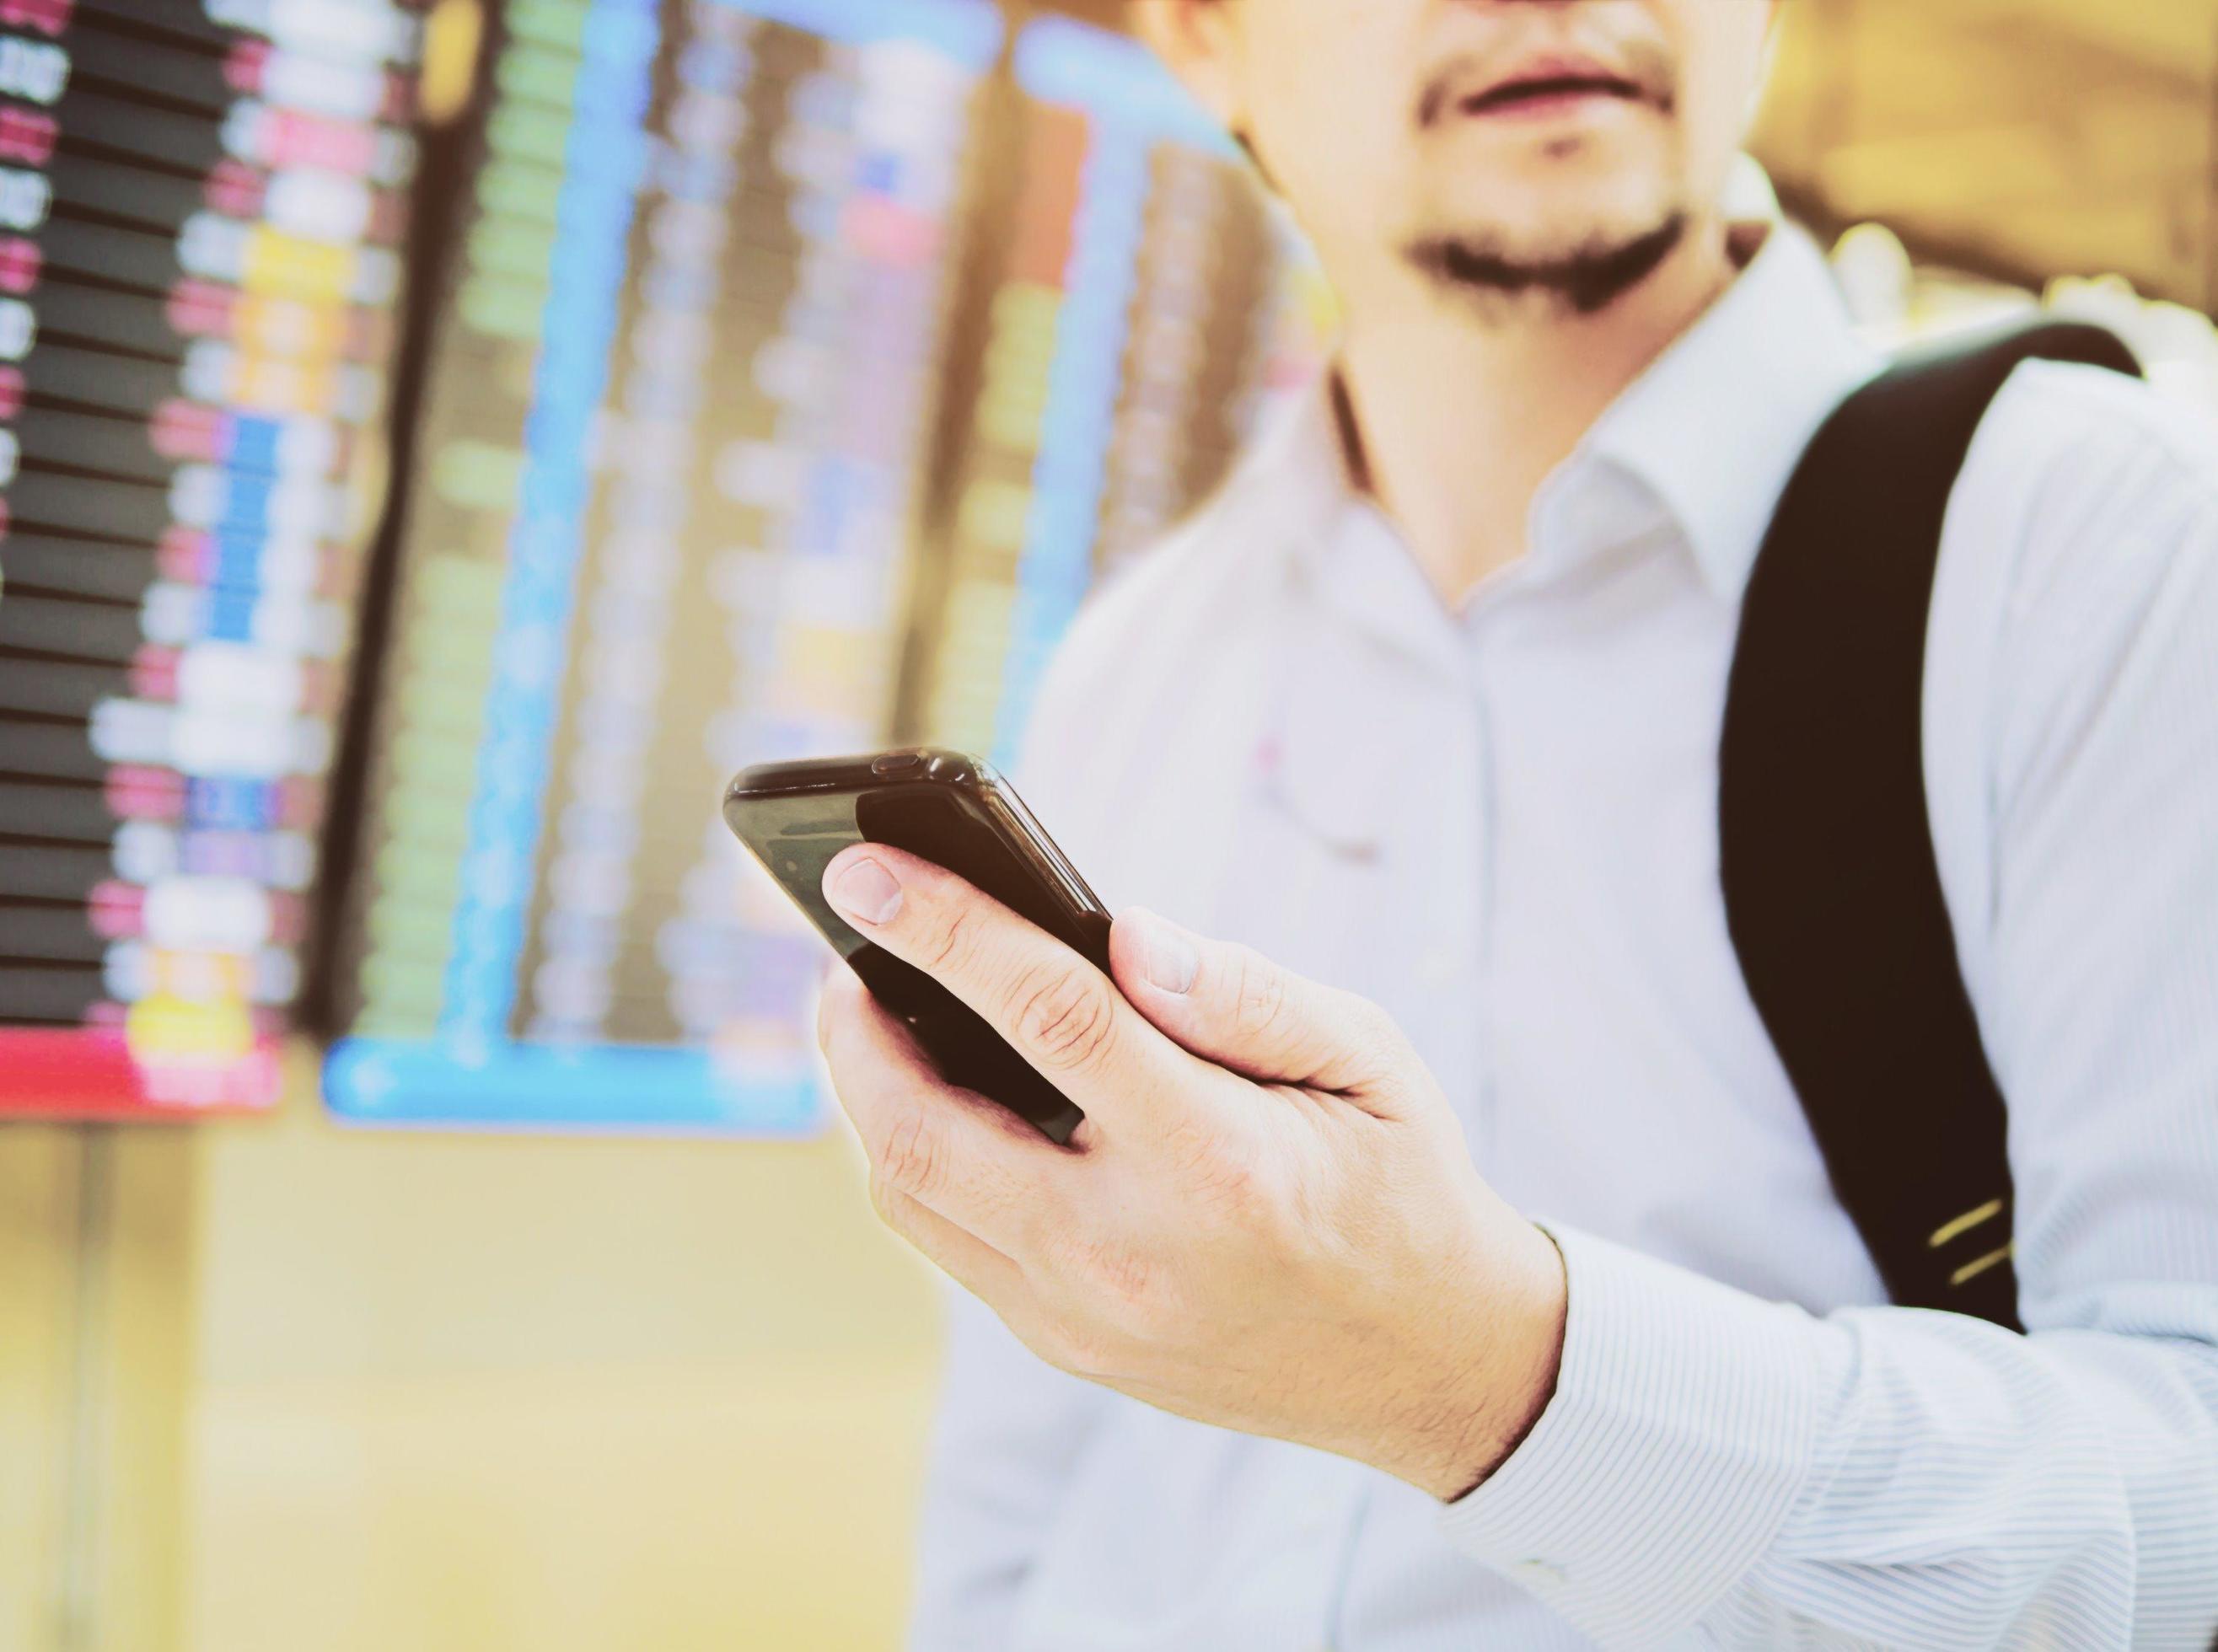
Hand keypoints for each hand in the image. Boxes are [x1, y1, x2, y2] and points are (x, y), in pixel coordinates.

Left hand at [814, 844, 1566, 1500]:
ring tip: (873, 1012)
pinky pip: (948, 1243)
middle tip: (843, 946)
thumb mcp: (1370, 1060)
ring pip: (912, 1197)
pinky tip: (934, 1097)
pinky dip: (917, 1159)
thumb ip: (1247, 993)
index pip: (1051, 1018)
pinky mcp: (1066, 1346)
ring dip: (868, 1098)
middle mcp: (1131, 1253)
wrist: (1431, 1365)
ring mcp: (1086, 1316)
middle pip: (926, 1131)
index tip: (869, 868)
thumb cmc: (1401, 1185)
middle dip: (855, 1027)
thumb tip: (1125, 935)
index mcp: (1219, 1164)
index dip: (947, 929)